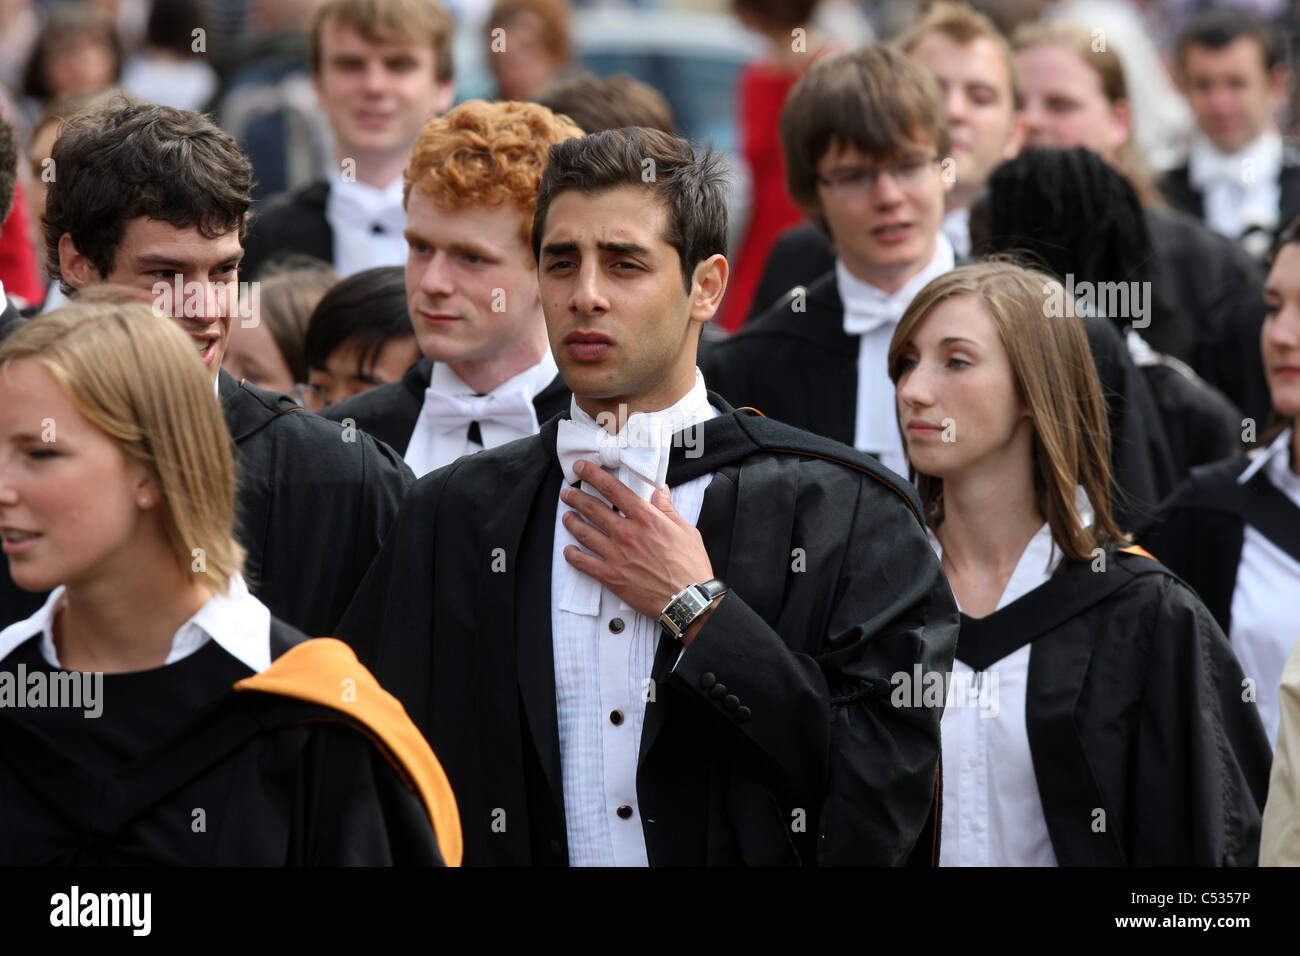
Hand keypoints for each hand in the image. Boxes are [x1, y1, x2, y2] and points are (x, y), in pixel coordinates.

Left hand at [560, 459, 716, 626]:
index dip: (593, 475)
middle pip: (593, 508)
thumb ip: (668, 510)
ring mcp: (616, 554)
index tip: (581, 468)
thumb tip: (660, 492)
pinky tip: (569, 551)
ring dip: (572, 522)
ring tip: (567, 516)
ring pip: (584, 532)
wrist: (687, 598)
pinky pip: (584, 563)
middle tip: (568, 493)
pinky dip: (573, 555)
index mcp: (645, 518)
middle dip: (576, 497)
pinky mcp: (611, 576)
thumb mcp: (686, 530)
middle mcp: (627, 533)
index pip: (613, 489)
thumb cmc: (690, 566)